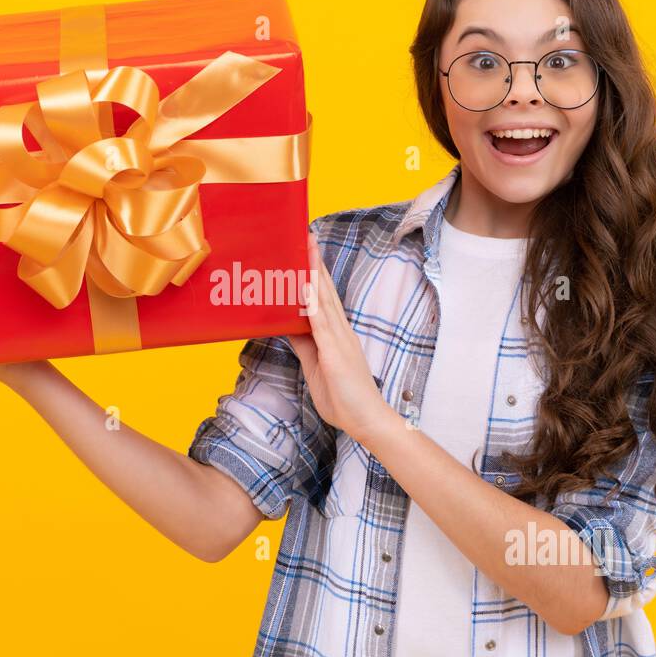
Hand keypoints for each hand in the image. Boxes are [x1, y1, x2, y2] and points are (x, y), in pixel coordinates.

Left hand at [289, 230, 393, 445]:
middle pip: (325, 291)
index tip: (305, 251)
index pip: (323, 298)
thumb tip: (289, 325)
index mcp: (336, 334)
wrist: (367, 420)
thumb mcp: (316, 366)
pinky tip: (305, 287)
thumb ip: (304, 344)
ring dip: (313, 274)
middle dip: (314, 263)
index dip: (314, 274)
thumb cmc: (343, 398)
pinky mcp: (337, 353)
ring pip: (324, 300)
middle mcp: (340, 331)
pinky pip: (322, 324)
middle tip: (305, 236)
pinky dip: (313, 304)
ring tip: (305, 248)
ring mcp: (340, 340)